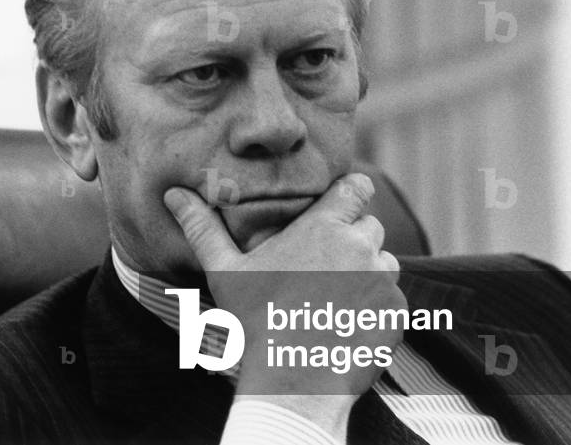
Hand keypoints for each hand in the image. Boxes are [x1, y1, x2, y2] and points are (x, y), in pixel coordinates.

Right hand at [163, 174, 405, 431]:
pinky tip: (344, 321)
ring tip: (332, 296)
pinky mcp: (396, 312)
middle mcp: (360, 247)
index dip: (350, 193)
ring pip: (383, 262)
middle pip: (368, 227)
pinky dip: (375, 306)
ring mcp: (383, 281)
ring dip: (366, 272)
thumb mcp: (226, 270)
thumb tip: (174, 194)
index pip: (356, 188)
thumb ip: (204, 228)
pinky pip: (392, 298)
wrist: (294, 383)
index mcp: (324, 227)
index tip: (340, 204)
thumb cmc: (256, 321)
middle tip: (322, 266)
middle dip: (352, 239)